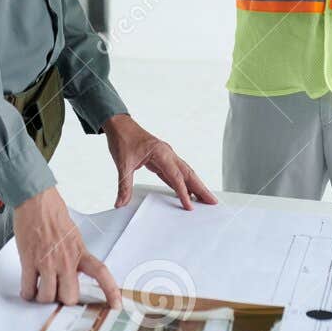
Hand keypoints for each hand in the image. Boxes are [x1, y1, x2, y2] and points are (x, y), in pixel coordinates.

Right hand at [14, 186, 121, 307]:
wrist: (35, 200)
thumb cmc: (52, 213)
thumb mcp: (73, 236)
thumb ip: (75, 256)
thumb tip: (72, 273)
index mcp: (79, 252)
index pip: (101, 273)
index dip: (111, 291)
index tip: (116, 304)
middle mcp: (65, 259)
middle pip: (69, 297)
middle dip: (62, 299)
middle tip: (57, 292)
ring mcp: (47, 262)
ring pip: (47, 297)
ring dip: (42, 296)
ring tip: (40, 289)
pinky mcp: (30, 261)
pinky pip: (29, 288)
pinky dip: (27, 292)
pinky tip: (28, 287)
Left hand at [103, 114, 217, 210]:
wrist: (119, 125)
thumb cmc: (123, 138)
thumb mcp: (122, 163)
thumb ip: (124, 185)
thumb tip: (120, 202)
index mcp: (161, 152)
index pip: (175, 176)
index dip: (183, 192)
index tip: (190, 205)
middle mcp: (167, 153)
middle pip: (188, 173)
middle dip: (201, 188)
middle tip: (212, 202)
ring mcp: (166, 156)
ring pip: (184, 173)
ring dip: (195, 186)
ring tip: (205, 199)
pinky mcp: (161, 159)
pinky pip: (175, 173)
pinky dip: (182, 183)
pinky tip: (187, 192)